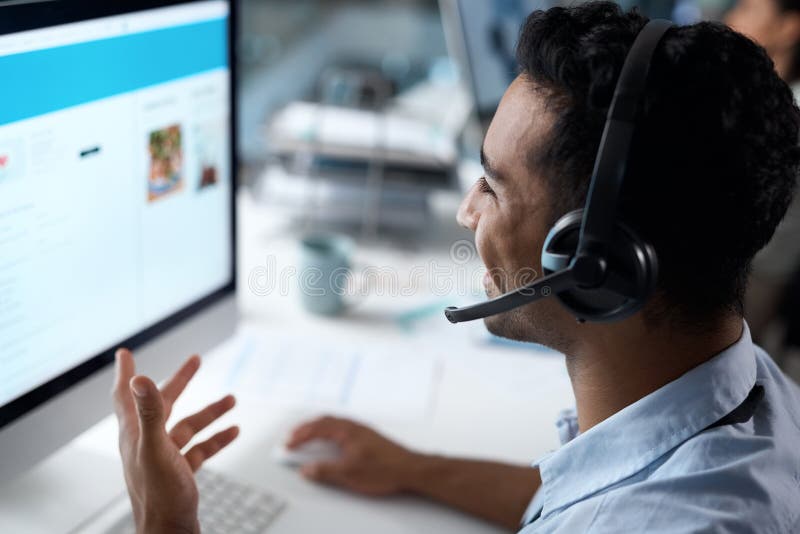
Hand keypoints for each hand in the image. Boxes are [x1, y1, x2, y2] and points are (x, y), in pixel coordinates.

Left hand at [112, 348, 238, 533]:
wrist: (170, 533)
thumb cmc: (159, 496)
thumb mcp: (156, 449)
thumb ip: (149, 413)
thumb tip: (139, 378)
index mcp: (135, 434)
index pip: (125, 395)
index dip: (125, 372)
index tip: (124, 353)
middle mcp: (147, 443)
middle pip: (163, 404)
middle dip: (181, 381)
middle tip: (195, 360)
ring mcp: (164, 458)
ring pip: (188, 426)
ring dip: (210, 412)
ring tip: (232, 399)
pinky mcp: (180, 472)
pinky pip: (200, 449)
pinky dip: (216, 438)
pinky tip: (233, 431)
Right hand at [286, 416, 417, 495]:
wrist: (410, 469)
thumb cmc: (385, 468)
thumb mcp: (349, 474)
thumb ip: (325, 471)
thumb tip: (307, 468)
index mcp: (347, 431)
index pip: (316, 430)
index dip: (300, 437)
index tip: (288, 445)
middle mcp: (354, 427)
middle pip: (324, 421)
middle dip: (305, 428)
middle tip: (292, 437)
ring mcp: (361, 430)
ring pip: (333, 422)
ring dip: (317, 428)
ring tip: (307, 436)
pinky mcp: (368, 437)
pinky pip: (342, 427)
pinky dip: (329, 430)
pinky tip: (331, 440)